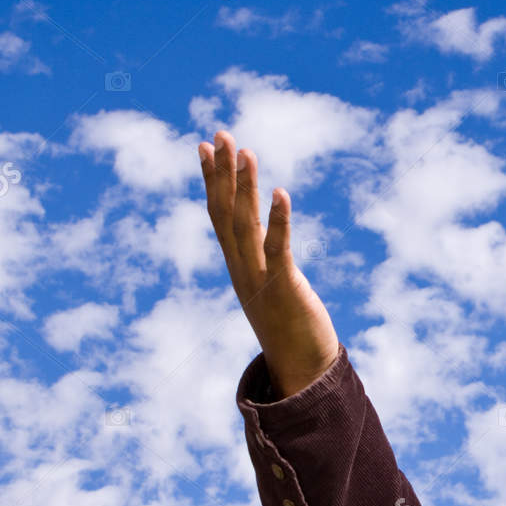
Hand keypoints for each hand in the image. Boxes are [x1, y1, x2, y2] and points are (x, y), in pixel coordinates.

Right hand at [199, 130, 339, 397]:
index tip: (204, 146)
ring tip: (245, 151)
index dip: (211, 180)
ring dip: (245, 187)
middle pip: (226, 212)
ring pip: (245, 225)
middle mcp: (242, 268)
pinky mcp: (285, 287)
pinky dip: (278, 219)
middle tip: (221, 134)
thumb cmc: (291, 331)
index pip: (218, 214)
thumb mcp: (270, 290)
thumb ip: (264, 265)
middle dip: (223, 172)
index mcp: (238, 266)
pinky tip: (280, 192)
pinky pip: (278, 248)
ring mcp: (260, 278)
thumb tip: (265, 245)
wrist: (301, 372)